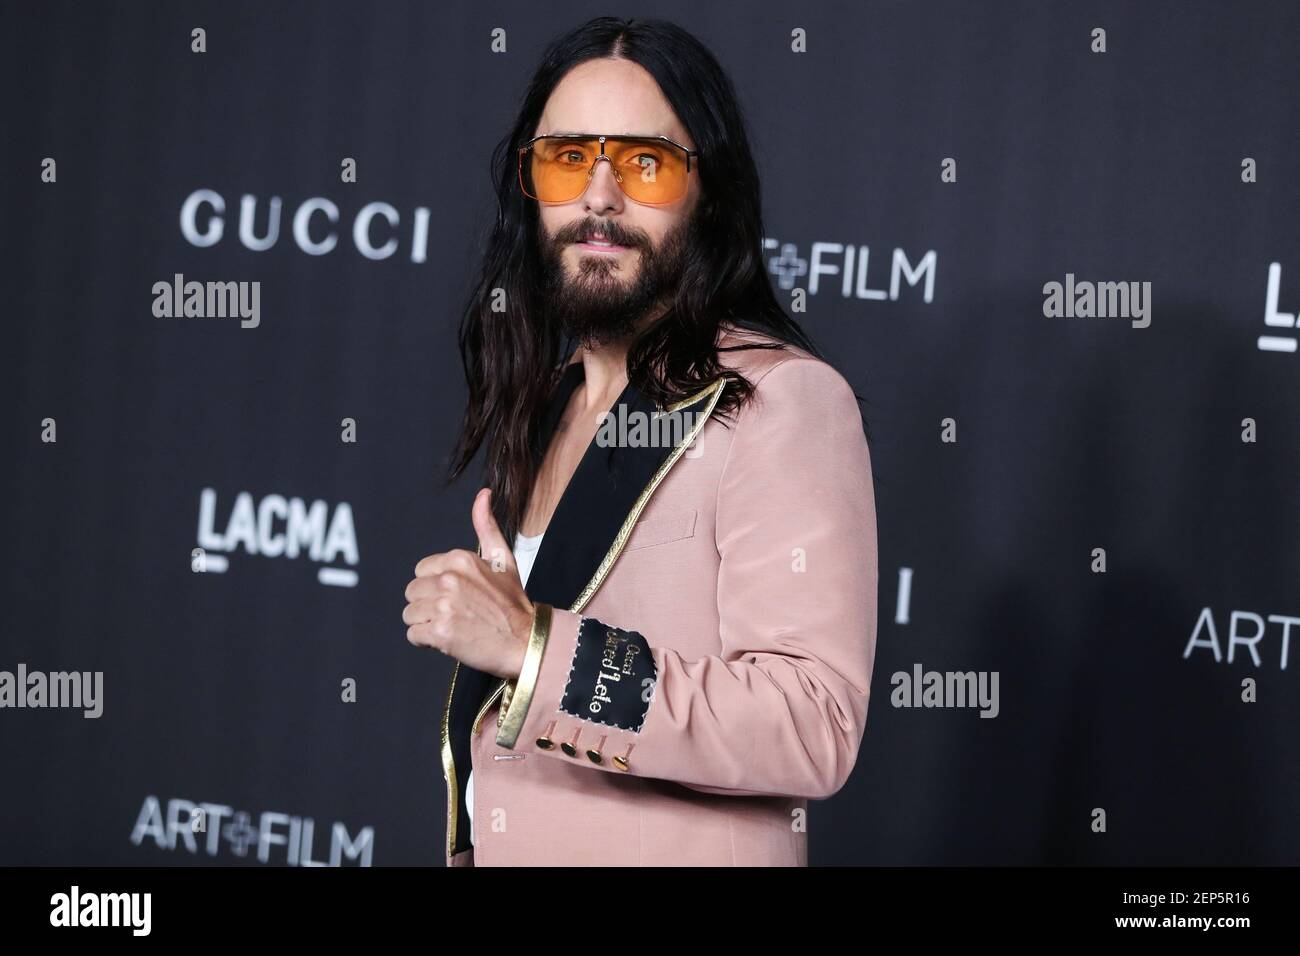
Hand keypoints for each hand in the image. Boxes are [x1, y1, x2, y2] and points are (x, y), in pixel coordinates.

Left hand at [404, 488, 534, 678]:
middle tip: (455, 614)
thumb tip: (483, 494)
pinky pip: (413, 635)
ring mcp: (444, 606)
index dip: (436, 587)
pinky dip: (427, 641)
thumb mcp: (503, 560)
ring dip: (426, 623)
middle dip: (428, 605)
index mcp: (461, 559)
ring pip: (410, 614)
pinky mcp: (440, 632)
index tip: (457, 597)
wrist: (526, 641)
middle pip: (412, 592)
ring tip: (453, 627)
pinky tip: (449, 640)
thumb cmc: (513, 603)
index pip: (421, 571)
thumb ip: (487, 526)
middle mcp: (450, 579)